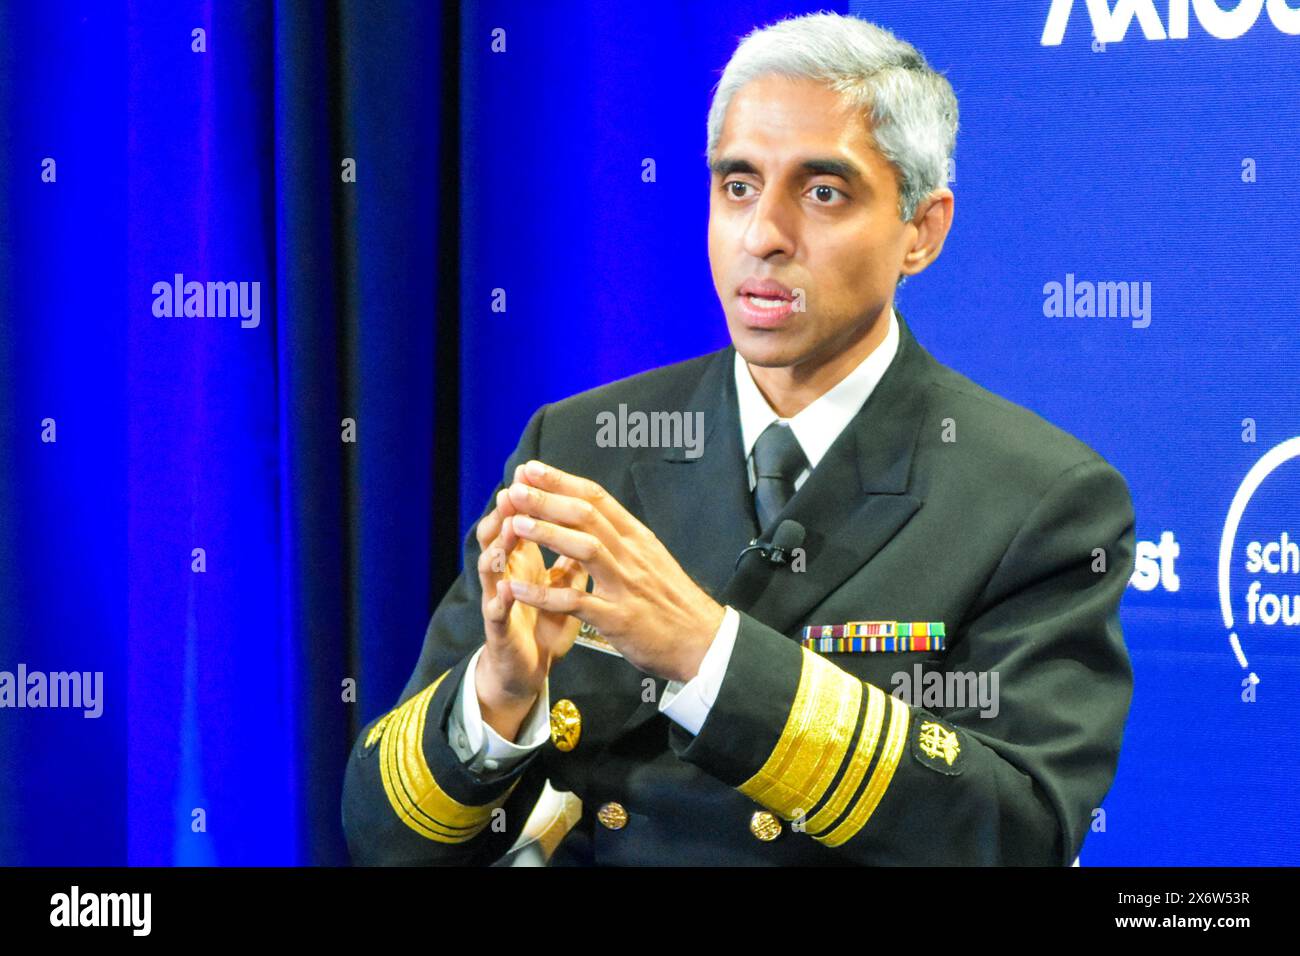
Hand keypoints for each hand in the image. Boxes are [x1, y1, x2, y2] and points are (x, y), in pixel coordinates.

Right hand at [475, 466, 587, 739]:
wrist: (526, 669)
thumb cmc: (544, 624)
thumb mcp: (566, 586)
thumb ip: (572, 556)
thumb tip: (587, 526)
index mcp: (524, 560)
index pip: (521, 519)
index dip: (529, 498)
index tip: (536, 472)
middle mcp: (506, 573)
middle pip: (497, 533)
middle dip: (507, 512)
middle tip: (515, 491)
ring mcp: (498, 599)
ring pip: (490, 566)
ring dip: (499, 547)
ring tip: (509, 530)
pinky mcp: (499, 630)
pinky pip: (497, 612)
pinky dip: (501, 599)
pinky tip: (508, 590)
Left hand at [502, 460, 725, 681]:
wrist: (704, 642)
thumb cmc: (672, 601)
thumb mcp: (651, 558)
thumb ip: (621, 538)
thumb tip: (590, 515)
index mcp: (637, 538)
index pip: (597, 499)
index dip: (561, 481)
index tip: (531, 469)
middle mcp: (631, 555)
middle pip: (587, 517)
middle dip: (548, 499)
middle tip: (515, 488)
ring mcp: (625, 586)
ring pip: (585, 550)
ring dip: (548, 534)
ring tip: (516, 523)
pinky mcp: (618, 619)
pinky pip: (577, 602)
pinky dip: (545, 595)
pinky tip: (518, 588)